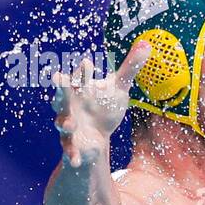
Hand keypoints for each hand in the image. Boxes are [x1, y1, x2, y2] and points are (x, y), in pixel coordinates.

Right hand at [50, 40, 150, 166]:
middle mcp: (69, 106)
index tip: (87, 62)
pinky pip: (69, 150)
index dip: (82, 71)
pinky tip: (75, 160)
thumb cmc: (104, 107)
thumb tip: (146, 44)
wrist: (96, 138)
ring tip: (69, 124)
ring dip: (64, 122)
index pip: (79, 77)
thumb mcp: (118, 88)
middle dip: (60, 89)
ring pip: (62, 123)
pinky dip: (71, 155)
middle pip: (62, 96)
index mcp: (79, 90)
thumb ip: (130, 67)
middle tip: (58, 78)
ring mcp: (69, 126)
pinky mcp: (72, 145)